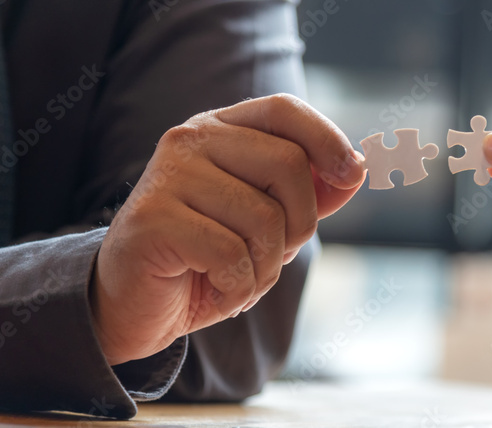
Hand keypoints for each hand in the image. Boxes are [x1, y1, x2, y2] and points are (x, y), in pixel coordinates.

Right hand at [91, 94, 364, 364]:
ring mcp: (167, 176)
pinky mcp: (153, 220)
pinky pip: (232, 255)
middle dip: (299, 225)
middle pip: (289, 164)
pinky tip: (216, 291)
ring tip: (237, 278)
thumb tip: (356, 168)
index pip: (285, 109)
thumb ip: (310, 193)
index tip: (351, 175)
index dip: (328, 139)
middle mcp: (190, 140)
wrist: (135, 305)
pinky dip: (239, 288)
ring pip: (265, 219)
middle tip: (271, 256)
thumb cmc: (207, 257)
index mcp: (220, 129)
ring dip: (266, 267)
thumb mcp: (269, 222)